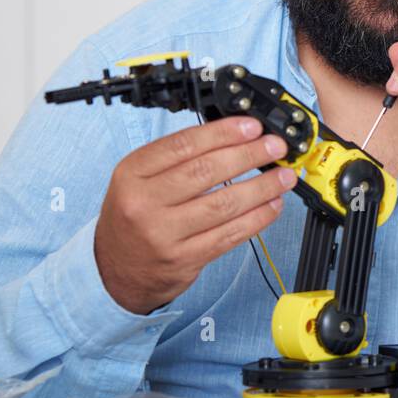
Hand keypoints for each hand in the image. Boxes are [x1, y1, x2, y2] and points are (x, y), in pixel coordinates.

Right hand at [93, 115, 297, 313]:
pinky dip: (257, 218)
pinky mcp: (184, 260)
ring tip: (283, 176)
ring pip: (223, 204)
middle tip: (275, 147)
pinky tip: (272, 205)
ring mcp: (163, 234)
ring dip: (261, 188)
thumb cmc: (133, 217)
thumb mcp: (137, 180)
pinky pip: (229, 235)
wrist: (114, 270)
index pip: (183, 145)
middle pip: (206, 171)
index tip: (252, 127)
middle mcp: (144, 203)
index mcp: (132, 173)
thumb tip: (232, 138)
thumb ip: (175, 159)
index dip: (223, 133)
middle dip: (249, 155)